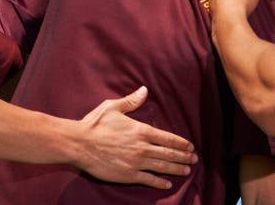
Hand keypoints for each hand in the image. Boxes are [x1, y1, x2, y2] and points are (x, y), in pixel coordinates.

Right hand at [76, 86, 195, 189]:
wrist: (80, 144)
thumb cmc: (95, 124)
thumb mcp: (113, 107)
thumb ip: (131, 101)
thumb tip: (144, 90)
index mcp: (140, 130)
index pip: (166, 137)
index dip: (180, 142)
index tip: (190, 145)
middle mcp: (142, 147)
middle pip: (168, 153)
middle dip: (183, 156)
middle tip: (194, 159)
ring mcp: (136, 162)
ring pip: (161, 167)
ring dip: (176, 169)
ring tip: (186, 170)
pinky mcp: (128, 175)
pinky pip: (148, 179)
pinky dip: (159, 183)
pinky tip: (167, 184)